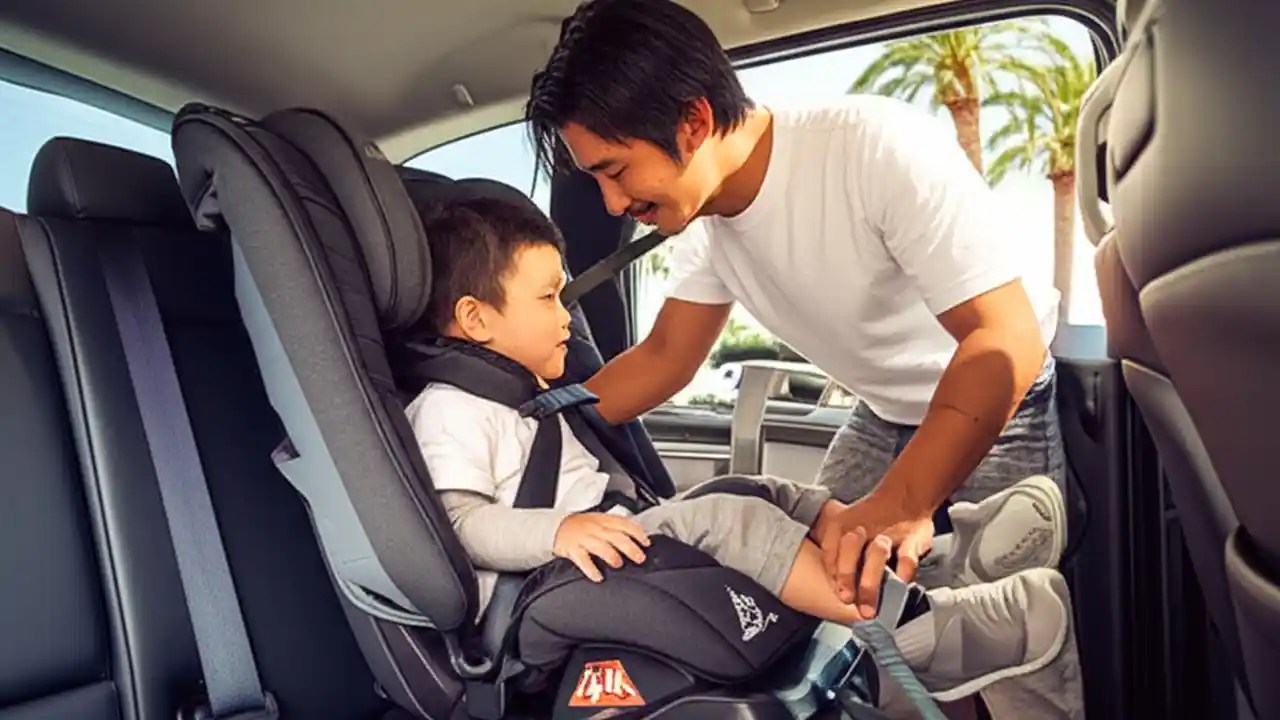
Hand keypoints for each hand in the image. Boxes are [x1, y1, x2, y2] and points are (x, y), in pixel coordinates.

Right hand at [553, 513, 650, 581]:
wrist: (556, 527)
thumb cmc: (581, 526)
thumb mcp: (600, 520)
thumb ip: (617, 527)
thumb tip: (638, 538)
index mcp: (604, 520)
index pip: (625, 524)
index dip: (638, 533)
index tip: (646, 543)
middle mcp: (596, 529)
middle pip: (617, 537)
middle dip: (630, 548)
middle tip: (639, 558)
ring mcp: (584, 539)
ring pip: (601, 547)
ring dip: (612, 556)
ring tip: (618, 564)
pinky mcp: (573, 550)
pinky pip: (583, 560)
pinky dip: (591, 570)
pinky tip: (598, 577)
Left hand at [817, 493, 934, 613]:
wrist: (906, 495)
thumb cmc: (872, 518)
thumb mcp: (846, 524)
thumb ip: (835, 548)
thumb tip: (828, 579)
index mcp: (844, 525)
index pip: (831, 548)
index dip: (831, 571)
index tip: (833, 592)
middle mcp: (864, 529)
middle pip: (850, 549)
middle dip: (846, 576)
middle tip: (847, 600)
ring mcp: (889, 534)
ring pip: (877, 555)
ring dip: (871, 582)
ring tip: (870, 608)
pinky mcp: (912, 540)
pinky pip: (907, 559)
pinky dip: (903, 574)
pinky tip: (897, 589)